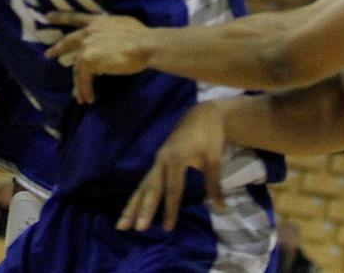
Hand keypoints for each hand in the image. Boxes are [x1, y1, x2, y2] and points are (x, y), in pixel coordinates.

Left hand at [46, 12, 153, 103]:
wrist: (144, 45)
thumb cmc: (141, 36)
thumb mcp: (123, 24)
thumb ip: (112, 29)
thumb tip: (112, 37)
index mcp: (98, 22)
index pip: (77, 18)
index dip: (62, 16)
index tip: (48, 16)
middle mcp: (89, 32)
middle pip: (68, 41)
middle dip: (57, 48)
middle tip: (48, 54)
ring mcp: (87, 46)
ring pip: (77, 68)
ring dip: (78, 84)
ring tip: (78, 96)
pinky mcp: (88, 61)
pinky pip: (83, 79)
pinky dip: (86, 89)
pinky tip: (89, 98)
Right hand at [119, 101, 230, 231]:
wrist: (201, 114)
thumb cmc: (209, 136)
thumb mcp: (214, 159)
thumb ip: (214, 184)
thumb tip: (221, 208)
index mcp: (175, 158)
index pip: (172, 189)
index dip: (170, 209)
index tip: (167, 229)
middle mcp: (161, 160)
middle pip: (150, 188)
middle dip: (142, 209)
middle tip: (136, 228)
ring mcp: (157, 161)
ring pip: (142, 186)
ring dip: (131, 206)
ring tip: (121, 224)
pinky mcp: (156, 163)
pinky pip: (144, 183)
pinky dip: (136, 198)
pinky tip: (130, 212)